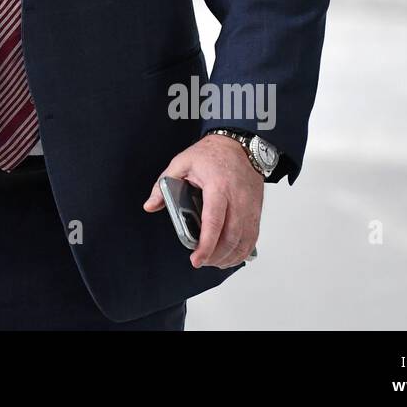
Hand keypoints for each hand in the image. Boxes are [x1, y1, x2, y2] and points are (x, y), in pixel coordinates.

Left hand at [143, 133, 263, 268]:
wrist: (239, 145)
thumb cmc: (210, 154)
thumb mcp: (181, 163)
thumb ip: (164, 185)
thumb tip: (150, 205)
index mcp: (217, 187)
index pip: (214, 222)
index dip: (206, 245)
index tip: (196, 259)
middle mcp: (237, 199)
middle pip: (230, 237)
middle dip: (215, 255)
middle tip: (201, 262)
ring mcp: (250, 207)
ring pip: (244, 241)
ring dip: (229, 257)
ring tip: (213, 262)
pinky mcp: (256, 211)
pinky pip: (253, 237)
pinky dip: (242, 252)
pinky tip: (230, 257)